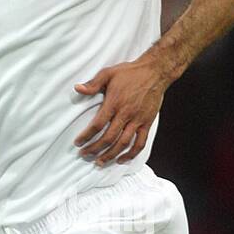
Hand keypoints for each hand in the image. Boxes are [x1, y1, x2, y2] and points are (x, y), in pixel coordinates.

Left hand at [73, 51, 169, 165]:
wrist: (155, 72)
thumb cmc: (130, 72)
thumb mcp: (108, 73)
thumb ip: (93, 83)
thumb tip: (78, 89)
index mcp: (114, 103)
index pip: (98, 124)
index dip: (86, 136)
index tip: (78, 143)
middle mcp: (126, 114)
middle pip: (108, 138)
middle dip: (95, 149)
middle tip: (85, 155)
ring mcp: (137, 120)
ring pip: (123, 144)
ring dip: (110, 155)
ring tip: (100, 161)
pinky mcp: (147, 123)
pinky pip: (140, 143)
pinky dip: (131, 154)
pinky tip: (121, 159)